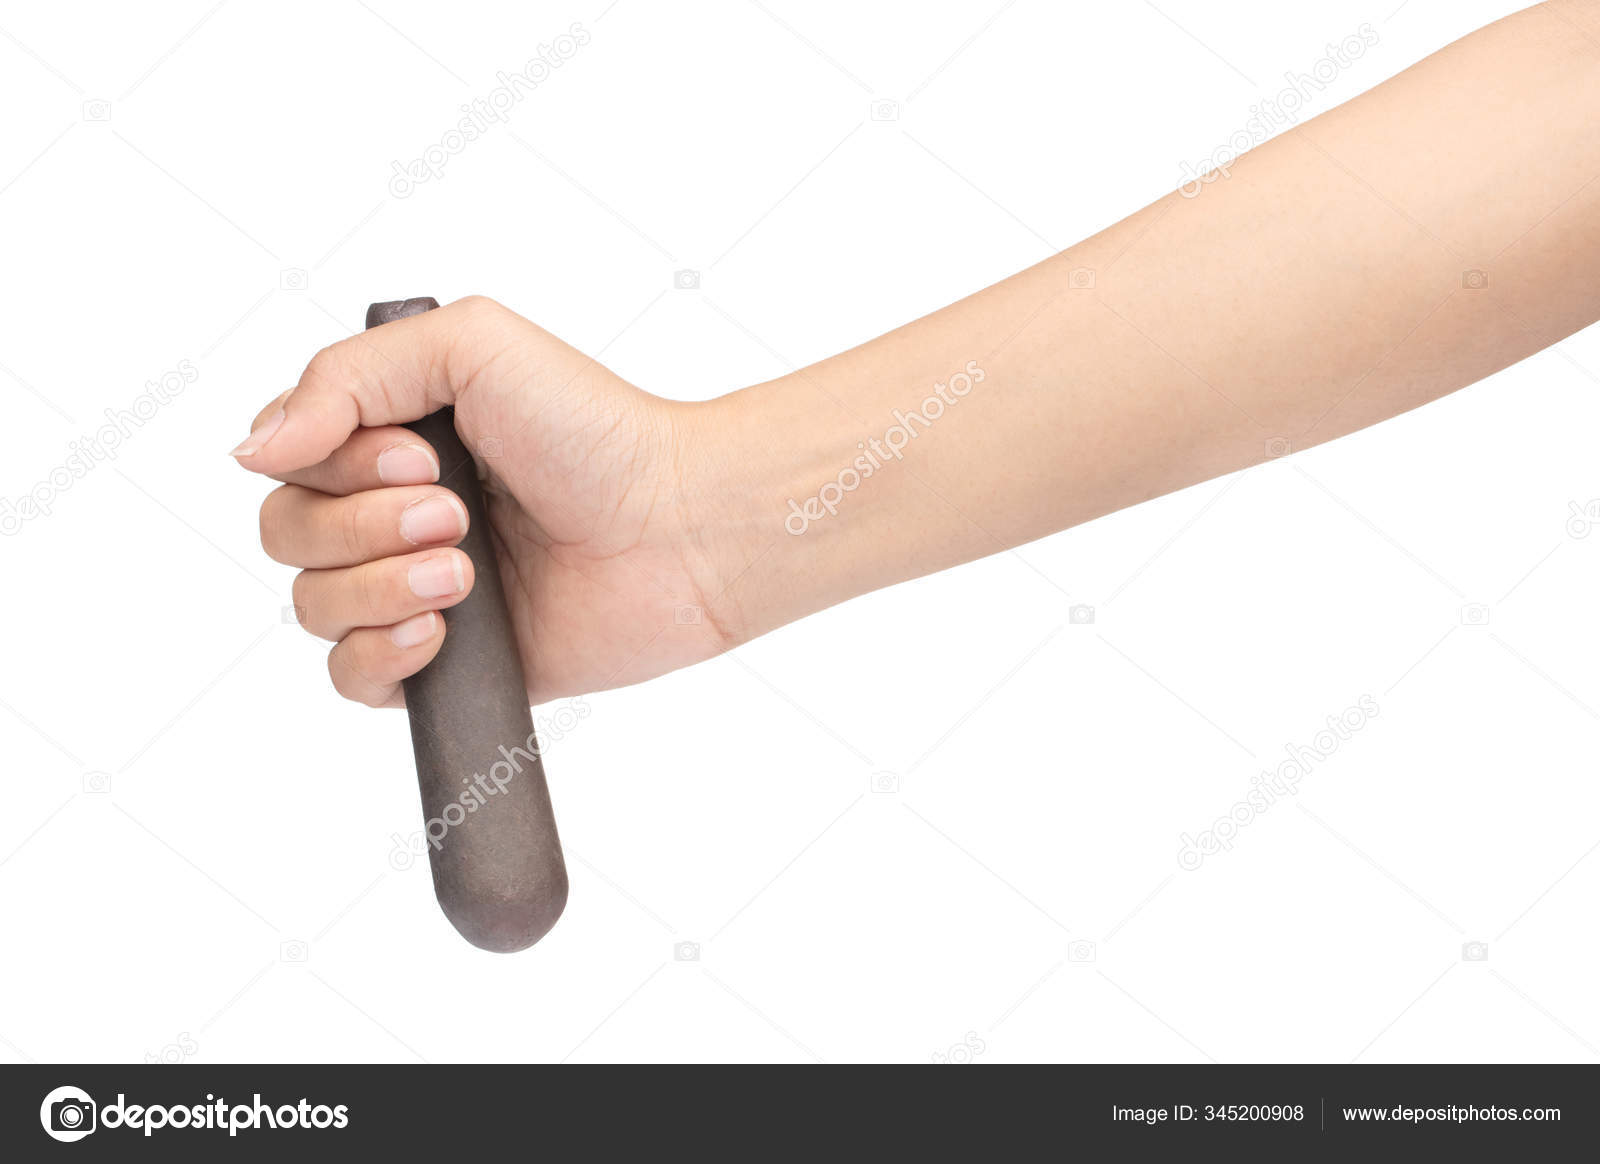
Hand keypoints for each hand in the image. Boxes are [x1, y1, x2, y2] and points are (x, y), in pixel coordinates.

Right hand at [236, 297, 741, 706]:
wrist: (678, 529)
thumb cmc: (595, 431)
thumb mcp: (469, 347)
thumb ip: (344, 375)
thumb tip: (250, 450)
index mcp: (390, 435)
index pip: (286, 458)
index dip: (336, 463)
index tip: (425, 454)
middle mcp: (393, 510)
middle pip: (286, 534)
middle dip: (363, 526)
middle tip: (457, 516)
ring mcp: (415, 589)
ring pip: (311, 606)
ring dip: (380, 586)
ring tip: (466, 572)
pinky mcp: (445, 662)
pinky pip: (350, 678)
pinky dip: (379, 656)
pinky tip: (442, 633)